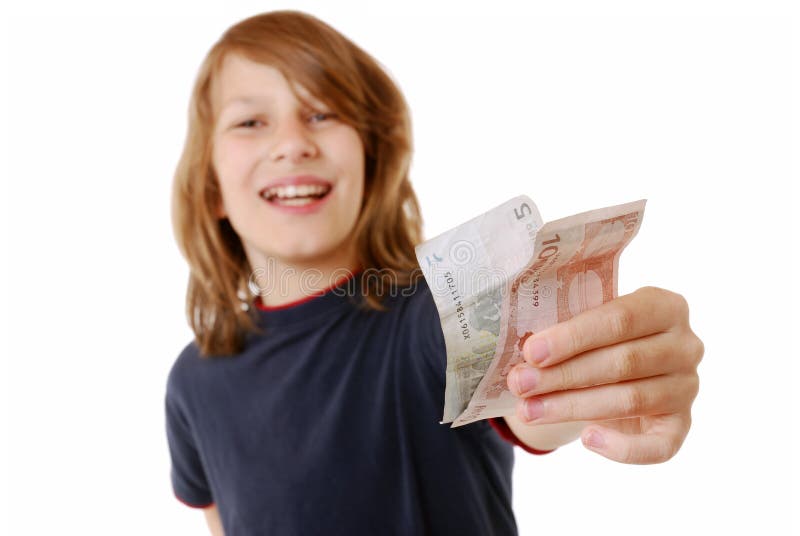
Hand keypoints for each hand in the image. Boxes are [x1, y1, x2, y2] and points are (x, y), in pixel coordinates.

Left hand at [506, 286, 703, 463]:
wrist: (615, 370)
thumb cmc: (595, 339)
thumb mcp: (586, 322)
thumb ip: (567, 329)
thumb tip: (526, 355)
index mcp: (664, 306)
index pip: (620, 319)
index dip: (574, 336)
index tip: (532, 351)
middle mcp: (685, 345)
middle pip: (622, 362)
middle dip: (564, 375)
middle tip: (521, 383)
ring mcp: (687, 387)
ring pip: (630, 400)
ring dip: (573, 407)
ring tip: (530, 410)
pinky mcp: (680, 426)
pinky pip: (658, 446)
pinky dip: (621, 447)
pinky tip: (587, 438)